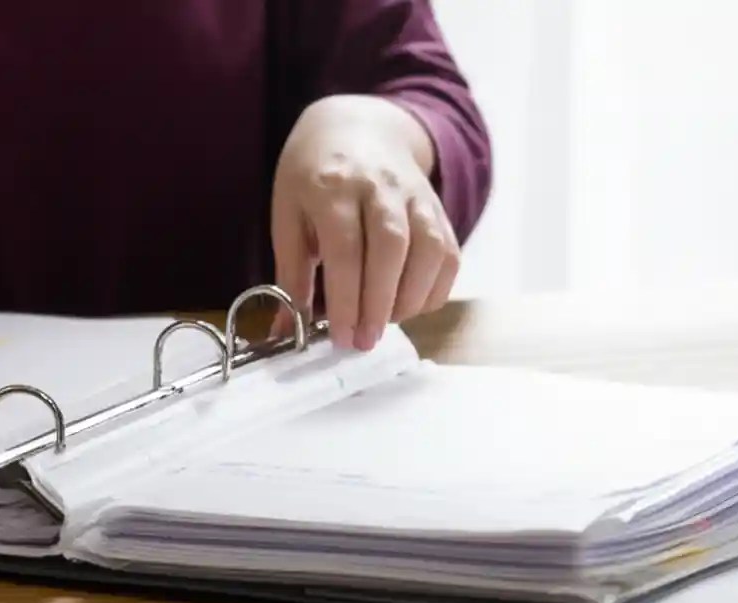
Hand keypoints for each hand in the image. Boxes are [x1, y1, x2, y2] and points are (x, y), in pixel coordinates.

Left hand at [270, 95, 460, 349]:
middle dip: (379, 303)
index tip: (341, 336)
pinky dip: (434, 289)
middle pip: (391, 248)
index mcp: (332, 185)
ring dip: (410, 298)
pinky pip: (449, 253)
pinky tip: (410, 306)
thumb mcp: (287, 213)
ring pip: (429, 249)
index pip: (345, 247)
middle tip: (365, 341)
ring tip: (385, 323)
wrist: (356, 126)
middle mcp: (379, 185)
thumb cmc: (313, 176)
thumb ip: (291, 273)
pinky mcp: (438, 207)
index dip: (345, 297)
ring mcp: (415, 193)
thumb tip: (287, 330)